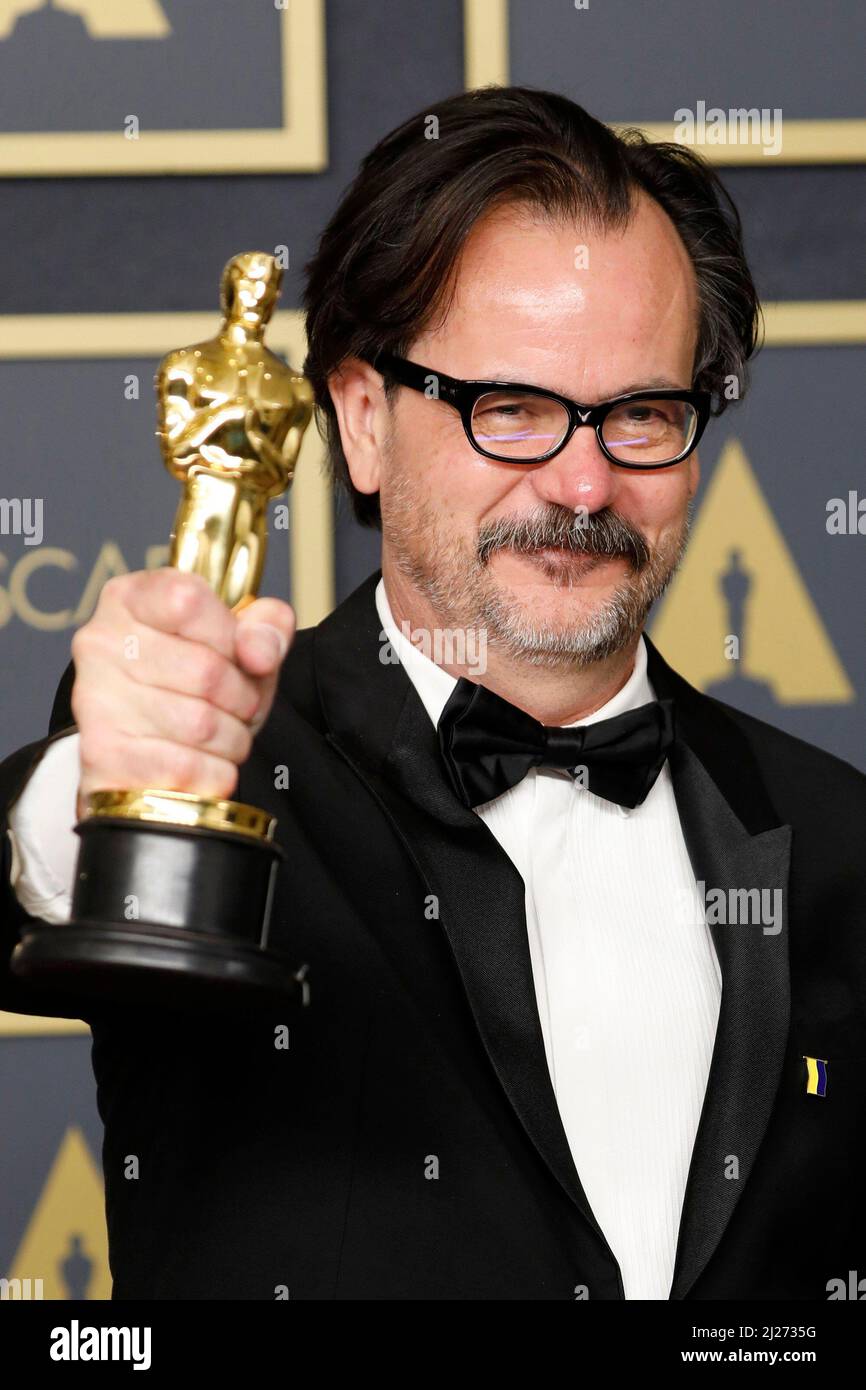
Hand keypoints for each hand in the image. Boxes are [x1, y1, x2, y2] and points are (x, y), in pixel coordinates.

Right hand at [70, 569, 294, 819]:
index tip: (237, 654)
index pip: (189, 600)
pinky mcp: (102, 755)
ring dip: (233, 740)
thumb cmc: (195, 685)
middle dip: (243, 699)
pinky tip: (203, 764)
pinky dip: (213, 773)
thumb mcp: (239, 644)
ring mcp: (95, 698)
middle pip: (206, 671)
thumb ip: (266, 627)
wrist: (148, 750)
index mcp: (131, 598)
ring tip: (221, 736)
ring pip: (201, 726)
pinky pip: (187, 768)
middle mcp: (101, 641)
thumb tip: (259, 652)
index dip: (230, 636)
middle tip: (237, 707)